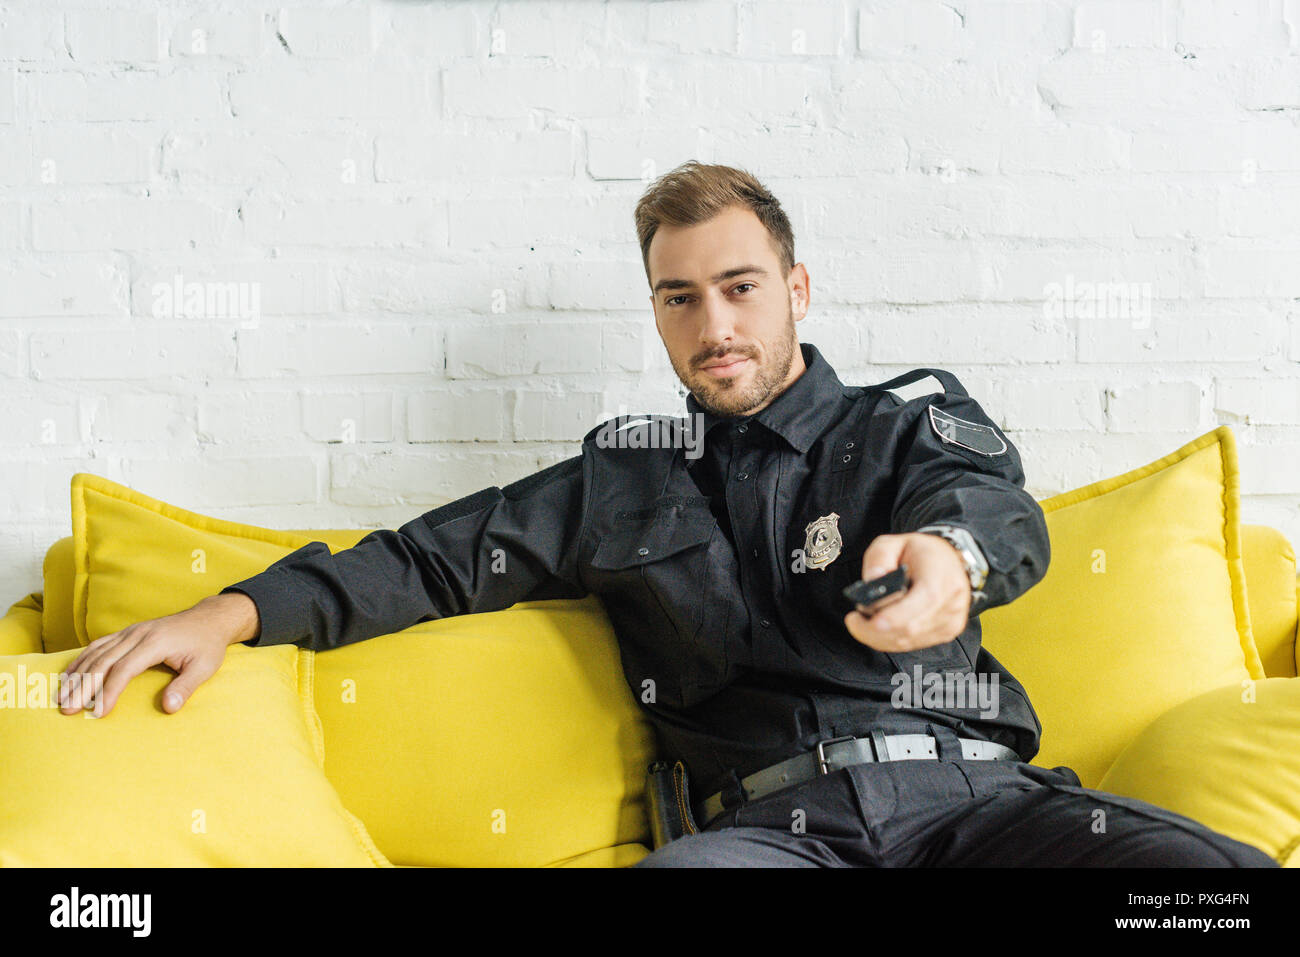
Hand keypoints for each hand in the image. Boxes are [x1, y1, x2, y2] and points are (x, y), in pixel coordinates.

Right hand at [57, 592, 260, 717]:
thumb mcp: (205, 667)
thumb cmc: (207, 645)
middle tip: (67, 710)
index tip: (97, 712)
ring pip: (96, 652)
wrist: (210, 619)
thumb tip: (168, 708)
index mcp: (155, 643)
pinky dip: (81, 660)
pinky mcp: (127, 632)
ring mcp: (130, 631)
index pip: (125, 669)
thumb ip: (186, 687)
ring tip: (61, 697)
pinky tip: (69, 675)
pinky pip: (98, 645)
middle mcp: (138, 634)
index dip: (109, 691)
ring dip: (77, 675)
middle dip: (83, 687)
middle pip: (103, 661)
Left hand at [842, 532, 970, 652]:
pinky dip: (891, 639)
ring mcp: (951, 620)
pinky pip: (912, 644)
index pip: (917, 605)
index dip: (888, 618)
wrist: (948, 560)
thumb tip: (873, 580)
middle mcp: (950, 601)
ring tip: (866, 621)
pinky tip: (882, 628)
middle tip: (855, 621)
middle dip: (873, 631)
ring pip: (907, 641)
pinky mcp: (947, 632)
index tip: (858, 618)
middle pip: (908, 630)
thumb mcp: (893, 542)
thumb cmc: (921, 553)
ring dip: (879, 637)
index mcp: (939, 576)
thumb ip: (879, 558)